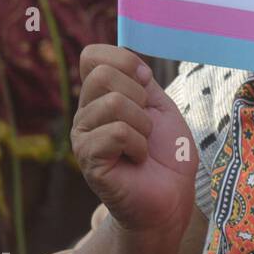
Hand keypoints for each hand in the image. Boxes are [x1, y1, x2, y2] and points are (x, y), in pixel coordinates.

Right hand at [71, 45, 197, 237]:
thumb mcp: (161, 109)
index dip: (124, 61)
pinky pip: (116, 132)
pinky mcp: (88, 159)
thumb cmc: (167, 155)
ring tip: (143, 145)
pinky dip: (138, 145)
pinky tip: (137, 159)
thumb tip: (134, 63)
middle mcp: (86, 113)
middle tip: (146, 124)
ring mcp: (83, 136)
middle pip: (102, 74)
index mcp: (102, 97)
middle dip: (139, 96)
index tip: (146, 82)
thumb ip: (143, 83)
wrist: (170, 197)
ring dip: (143, 125)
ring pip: (114, 103)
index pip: (93, 56)